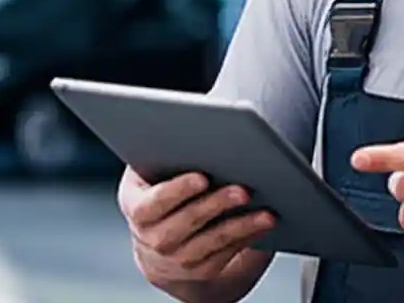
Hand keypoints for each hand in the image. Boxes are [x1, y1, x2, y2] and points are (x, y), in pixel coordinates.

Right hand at [116, 166, 275, 291]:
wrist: (159, 244)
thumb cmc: (161, 192)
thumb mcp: (152, 175)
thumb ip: (164, 156)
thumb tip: (196, 135)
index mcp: (138, 208)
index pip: (155, 201)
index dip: (178, 190)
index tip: (202, 177)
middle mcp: (154, 237)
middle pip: (188, 220)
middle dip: (217, 204)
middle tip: (243, 189)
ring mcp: (179, 258)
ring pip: (213, 240)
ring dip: (241, 225)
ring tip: (265, 211)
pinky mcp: (203, 268)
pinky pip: (228, 252)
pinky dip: (249, 236)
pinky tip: (265, 222)